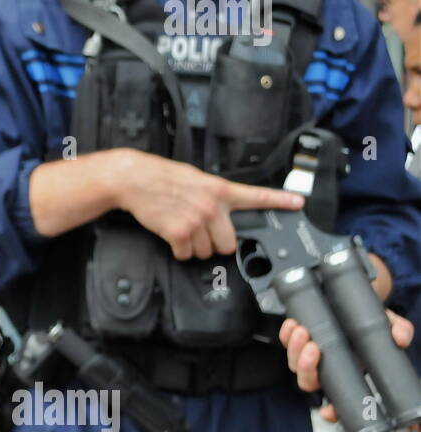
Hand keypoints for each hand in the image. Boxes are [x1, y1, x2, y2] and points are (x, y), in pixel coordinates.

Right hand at [112, 150, 305, 260]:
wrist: (134, 179)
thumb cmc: (162, 177)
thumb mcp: (196, 178)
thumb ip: (215, 195)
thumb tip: (223, 211)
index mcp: (220, 190)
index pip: (256, 196)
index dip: (280, 201)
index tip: (298, 203)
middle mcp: (212, 207)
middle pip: (228, 244)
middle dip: (214, 243)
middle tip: (200, 231)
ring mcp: (196, 221)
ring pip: (206, 252)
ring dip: (193, 246)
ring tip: (180, 227)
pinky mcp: (178, 233)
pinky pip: (186, 254)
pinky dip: (178, 250)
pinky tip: (170, 234)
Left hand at [280, 309, 414, 423]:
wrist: (353, 299)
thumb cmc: (369, 318)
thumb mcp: (389, 323)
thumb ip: (399, 331)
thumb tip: (400, 339)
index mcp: (350, 372)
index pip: (338, 400)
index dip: (332, 411)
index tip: (328, 413)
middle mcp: (328, 368)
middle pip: (309, 382)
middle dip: (308, 368)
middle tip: (314, 348)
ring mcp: (311, 354)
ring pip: (295, 363)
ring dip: (295, 349)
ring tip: (303, 331)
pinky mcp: (298, 338)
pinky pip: (286, 341)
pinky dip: (286, 335)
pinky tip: (293, 324)